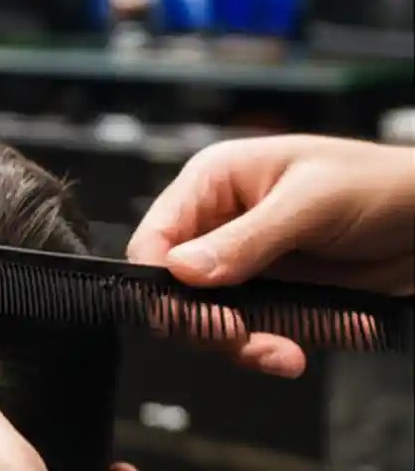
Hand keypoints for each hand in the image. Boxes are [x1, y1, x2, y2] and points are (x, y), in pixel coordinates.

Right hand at [128, 135, 414, 377]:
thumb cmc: (379, 185)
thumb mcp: (310, 204)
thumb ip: (246, 239)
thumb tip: (180, 269)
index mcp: (214, 183)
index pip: (156, 235)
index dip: (157, 278)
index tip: (186, 312)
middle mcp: (220, 224)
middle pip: (174, 286)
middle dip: (203, 319)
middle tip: (238, 338)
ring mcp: (246, 266)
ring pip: (210, 318)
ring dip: (242, 344)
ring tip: (283, 352)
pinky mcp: (274, 298)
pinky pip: (251, 334)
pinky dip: (270, 350)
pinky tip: (294, 352)